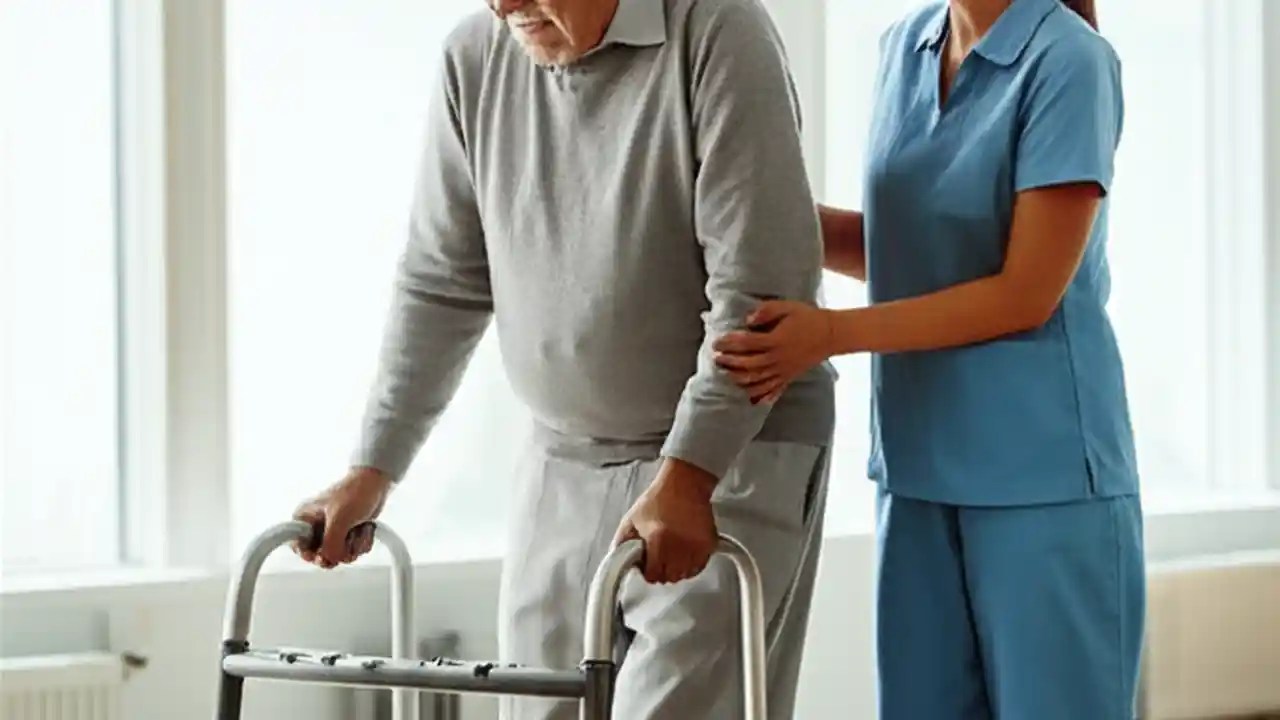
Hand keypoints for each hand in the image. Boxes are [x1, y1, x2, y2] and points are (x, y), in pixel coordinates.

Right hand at [291, 467, 391, 568]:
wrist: (376, 483)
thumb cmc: (355, 492)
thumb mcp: (339, 519)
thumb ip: (331, 544)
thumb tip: (329, 559)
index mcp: (304, 518)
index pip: (297, 546)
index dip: (310, 555)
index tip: (322, 557)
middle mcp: (315, 526)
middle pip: (320, 555)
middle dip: (339, 551)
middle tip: (347, 544)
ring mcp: (332, 531)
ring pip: (339, 554)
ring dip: (354, 545)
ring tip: (359, 529)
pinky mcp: (346, 533)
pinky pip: (352, 550)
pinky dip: (362, 542)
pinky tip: (365, 528)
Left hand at [612, 458, 718, 583]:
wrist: (684, 485)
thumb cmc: (657, 499)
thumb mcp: (631, 519)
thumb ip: (621, 543)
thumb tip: (619, 563)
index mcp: (657, 540)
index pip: (653, 575)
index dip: (648, 571)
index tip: (648, 565)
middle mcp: (679, 546)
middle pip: (670, 577)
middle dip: (662, 571)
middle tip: (660, 559)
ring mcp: (696, 546)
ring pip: (685, 574)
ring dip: (677, 569)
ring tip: (673, 554)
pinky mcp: (708, 543)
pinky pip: (699, 566)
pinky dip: (692, 564)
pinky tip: (685, 553)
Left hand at [713, 300, 834, 403]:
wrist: (832, 334)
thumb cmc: (809, 318)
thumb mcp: (788, 307)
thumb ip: (766, 311)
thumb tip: (748, 320)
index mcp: (776, 340)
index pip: (747, 343)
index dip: (730, 343)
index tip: (717, 342)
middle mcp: (778, 358)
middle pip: (748, 364)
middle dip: (730, 362)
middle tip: (716, 359)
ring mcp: (784, 370)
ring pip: (758, 380)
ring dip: (739, 379)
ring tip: (726, 375)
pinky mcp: (790, 377)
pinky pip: (773, 390)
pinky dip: (762, 396)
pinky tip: (751, 399)